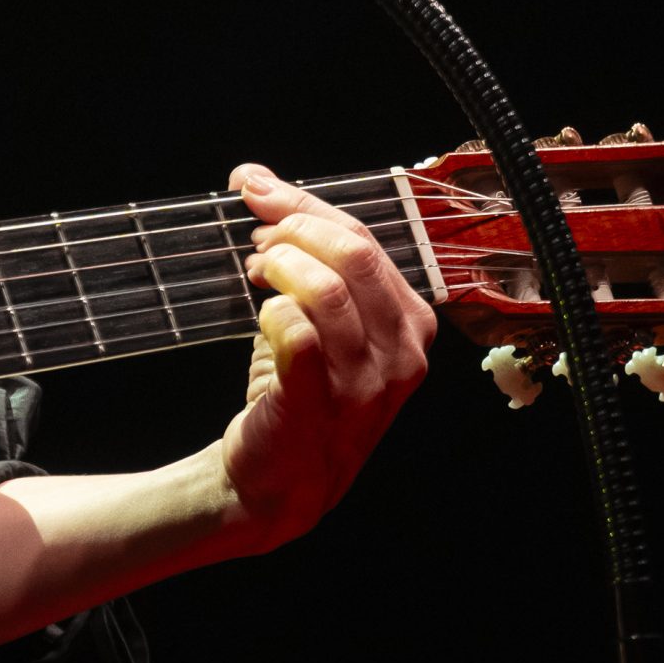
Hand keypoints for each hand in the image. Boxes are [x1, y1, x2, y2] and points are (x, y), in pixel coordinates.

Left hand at [216, 162, 433, 549]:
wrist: (277, 483)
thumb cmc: (300, 388)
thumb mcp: (324, 322)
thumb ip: (305, 255)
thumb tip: (257, 179)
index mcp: (409, 324)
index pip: (367, 238)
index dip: (304, 203)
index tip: (254, 185)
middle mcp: (401, 352)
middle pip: (355, 253)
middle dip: (293, 226)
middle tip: (255, 234)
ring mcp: (365, 382)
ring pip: (329, 289)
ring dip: (280, 264)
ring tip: (255, 270)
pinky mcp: (321, 403)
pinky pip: (298, 334)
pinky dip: (271, 312)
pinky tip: (260, 314)